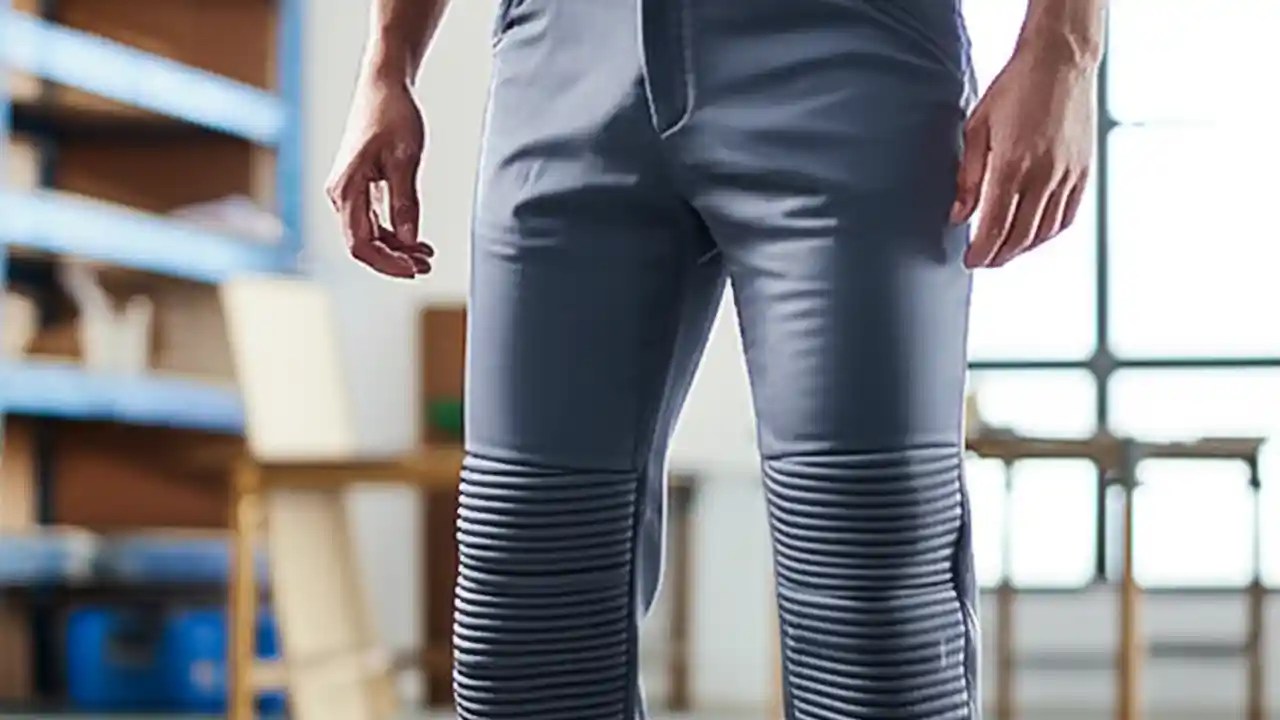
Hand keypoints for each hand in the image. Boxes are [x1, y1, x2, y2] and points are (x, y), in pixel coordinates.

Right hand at [326, 76, 433, 277]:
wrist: (384, 85)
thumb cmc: (393, 115)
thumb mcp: (405, 160)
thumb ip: (406, 202)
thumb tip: (410, 240)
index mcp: (346, 189)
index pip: (360, 244)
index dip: (386, 262)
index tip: (414, 269)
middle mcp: (341, 194)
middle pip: (363, 244)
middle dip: (394, 259)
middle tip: (426, 267)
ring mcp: (350, 192)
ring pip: (370, 234)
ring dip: (397, 249)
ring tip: (427, 257)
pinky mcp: (361, 187)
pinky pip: (375, 220)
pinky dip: (395, 233)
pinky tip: (417, 241)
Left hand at [951, 42, 1096, 268]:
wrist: (1059, 62)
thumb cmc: (1014, 90)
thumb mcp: (977, 129)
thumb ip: (968, 176)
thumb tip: (958, 215)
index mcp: (1012, 166)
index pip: (994, 226)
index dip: (981, 251)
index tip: (970, 261)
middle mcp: (1044, 176)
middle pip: (1020, 236)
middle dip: (999, 256)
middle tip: (983, 262)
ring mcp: (1068, 175)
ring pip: (1045, 231)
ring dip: (1023, 248)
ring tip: (1004, 252)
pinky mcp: (1084, 171)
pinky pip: (1067, 216)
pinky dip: (1049, 233)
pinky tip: (1034, 236)